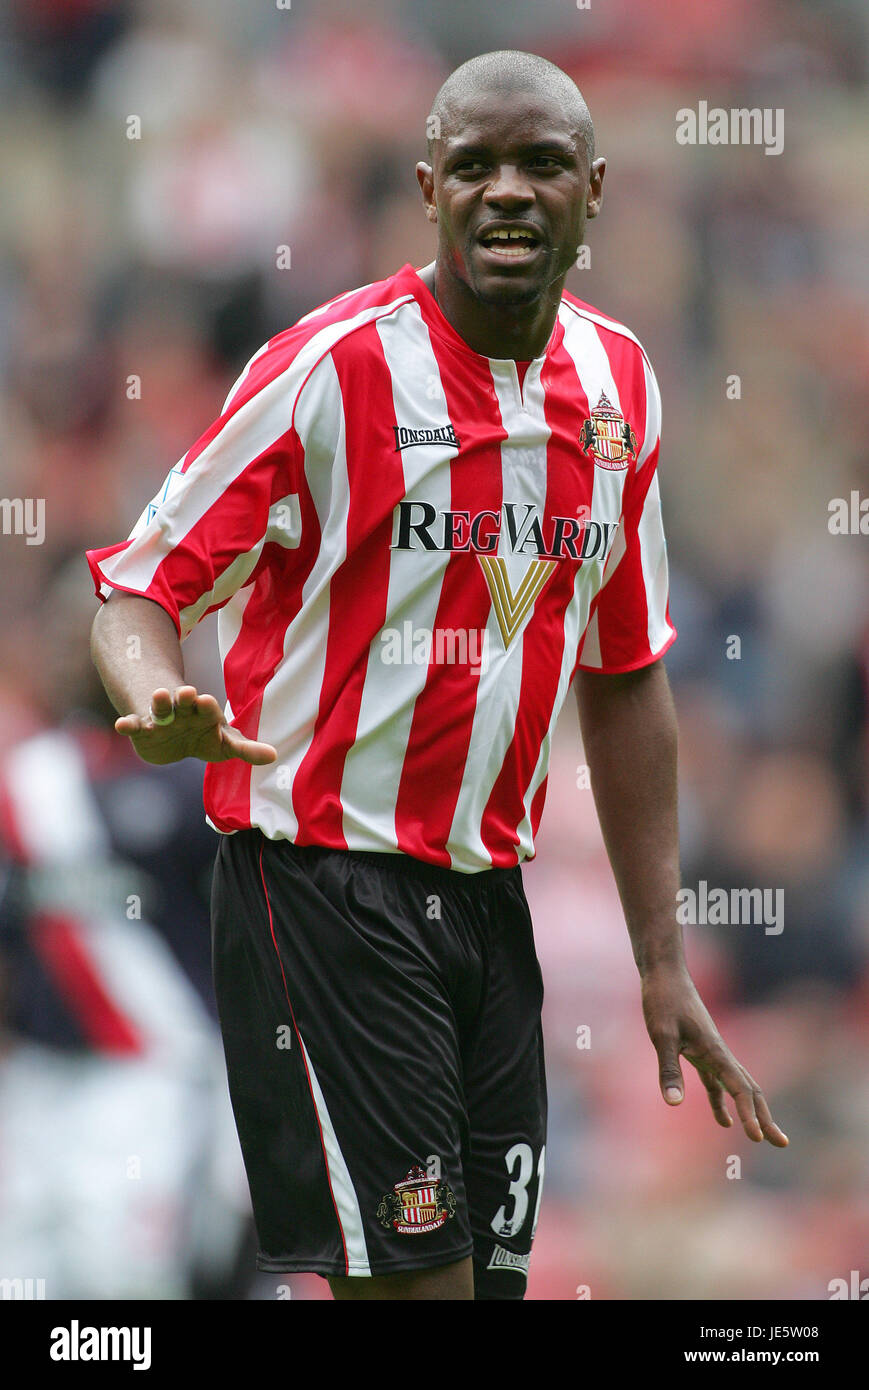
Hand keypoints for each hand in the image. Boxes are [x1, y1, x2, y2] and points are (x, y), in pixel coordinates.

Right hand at [114, 686, 277, 766]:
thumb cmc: (204, 735)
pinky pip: (134, 724)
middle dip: (185, 697)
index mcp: (204, 713)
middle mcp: (183, 711)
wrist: (172, 736)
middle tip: (189, 692)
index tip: (207, 701)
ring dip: (160, 702)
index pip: (208, 708)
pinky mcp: (142, 728)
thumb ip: (246, 749)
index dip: (207, 706)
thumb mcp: (225, 742)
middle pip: (184, 702)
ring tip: (159, 695)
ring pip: (159, 708)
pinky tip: (121, 725)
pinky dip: (128, 724)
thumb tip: (275, 756)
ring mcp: (161, 718)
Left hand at [641, 962, 788, 1146]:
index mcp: (715, 1051)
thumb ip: (668, 1069)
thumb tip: (674, 1104)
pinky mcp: (700, 1052)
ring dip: (751, 1112)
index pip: (739, 1088)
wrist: (664, 973)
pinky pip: (718, 1083)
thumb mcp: (661, 1035)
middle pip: (750, 1090)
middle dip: (765, 1117)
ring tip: (761, 1138)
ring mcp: (712, 1053)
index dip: (750, 1115)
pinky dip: (723, 1102)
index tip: (757, 1139)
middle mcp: (720, 1053)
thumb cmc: (662, 1000)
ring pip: (739, 1087)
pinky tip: (724, 1122)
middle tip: (782, 1143)